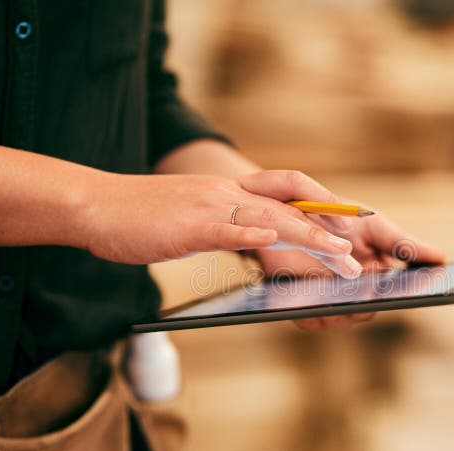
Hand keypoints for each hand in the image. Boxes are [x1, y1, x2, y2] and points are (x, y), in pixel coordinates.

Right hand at [78, 170, 363, 274]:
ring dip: (309, 235)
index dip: (322, 207)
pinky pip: (225, 226)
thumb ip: (228, 225)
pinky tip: (275, 242)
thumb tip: (258, 239)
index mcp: (229, 192)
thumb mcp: (195, 218)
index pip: (287, 193)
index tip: (350, 227)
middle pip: (291, 202)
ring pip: (270, 215)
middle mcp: (226, 193)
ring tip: (340, 255)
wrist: (95, 205)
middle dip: (330, 224)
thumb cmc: (143, 218)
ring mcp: (209, 206)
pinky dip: (252, 233)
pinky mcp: (187, 224)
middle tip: (358, 249)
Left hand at [254, 207, 444, 330]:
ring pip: (338, 318)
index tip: (415, 291)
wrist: (287, 211)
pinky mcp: (298, 302)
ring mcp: (325, 300)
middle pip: (366, 310)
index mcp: (375, 278)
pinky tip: (315, 305)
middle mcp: (352, 294)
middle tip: (372, 295)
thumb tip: (442, 259)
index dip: (405, 296)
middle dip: (369, 305)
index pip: (394, 296)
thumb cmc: (335, 217)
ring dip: (341, 312)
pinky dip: (312, 314)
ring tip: (345, 301)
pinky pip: (307, 317)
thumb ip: (404, 244)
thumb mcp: (373, 225)